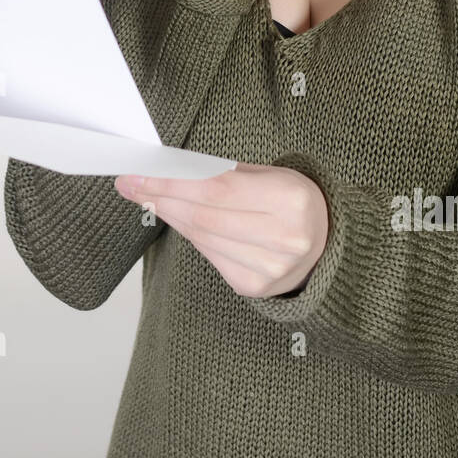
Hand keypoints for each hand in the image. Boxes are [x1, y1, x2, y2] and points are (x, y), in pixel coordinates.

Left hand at [114, 162, 328, 297]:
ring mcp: (269, 269)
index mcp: (291, 201)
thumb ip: (223, 174)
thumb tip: (167, 170)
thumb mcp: (270, 175)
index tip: (139, 173)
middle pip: (203, 216)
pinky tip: (179, 218)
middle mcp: (284, 239)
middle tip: (131, 184)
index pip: (216, 189)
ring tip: (149, 196)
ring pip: (202, 238)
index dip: (172, 182)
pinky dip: (190, 234)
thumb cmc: (291, 201)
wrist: (326, 244)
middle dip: (161, 197)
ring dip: (169, 215)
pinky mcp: (254, 287)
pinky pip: (209, 256)